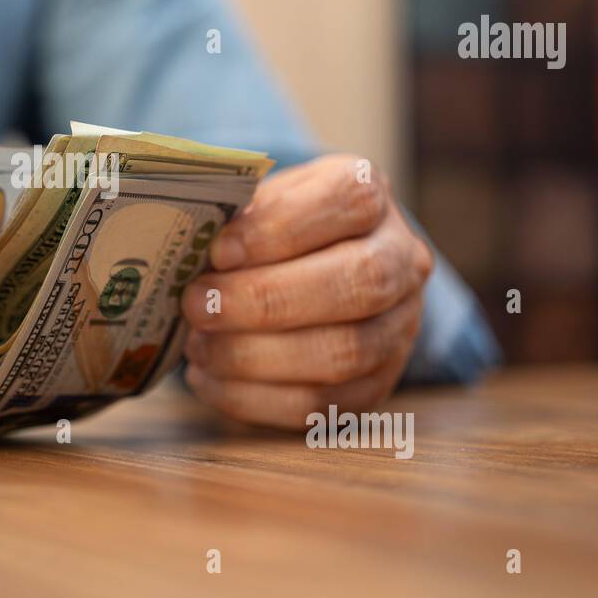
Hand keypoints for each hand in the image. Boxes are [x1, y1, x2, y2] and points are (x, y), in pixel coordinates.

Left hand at [180, 154, 432, 429]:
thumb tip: (196, 248)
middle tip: (197, 305)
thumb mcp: (260, 199)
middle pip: (356, 282)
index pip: (348, 202)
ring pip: (343, 352)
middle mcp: (401, 258)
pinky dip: (255, 398)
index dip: (280, 229)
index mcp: (370, 193)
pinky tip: (208, 379)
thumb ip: (239, 215)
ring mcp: (398, 326)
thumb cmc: (274, 227)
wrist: (314, 266)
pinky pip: (322, 404)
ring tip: (198, 346)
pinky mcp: (377, 384)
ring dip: (255, 355)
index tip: (219, 250)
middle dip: (264, 300)